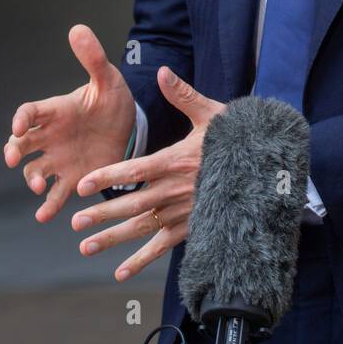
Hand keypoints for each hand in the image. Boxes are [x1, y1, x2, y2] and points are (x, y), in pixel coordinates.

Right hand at [3, 24, 135, 221]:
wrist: (129, 128)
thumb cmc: (112, 100)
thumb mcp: (107, 79)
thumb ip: (92, 58)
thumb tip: (78, 28)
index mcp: (55, 111)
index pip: (30, 113)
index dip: (21, 119)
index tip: (19, 127)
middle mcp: (50, 137)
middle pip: (23, 144)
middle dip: (14, 151)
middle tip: (14, 159)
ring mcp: (58, 159)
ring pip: (35, 170)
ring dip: (32, 179)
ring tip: (38, 187)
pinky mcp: (72, 178)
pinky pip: (56, 194)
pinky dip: (48, 205)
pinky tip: (45, 216)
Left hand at [71, 66, 225, 280]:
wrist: (267, 168)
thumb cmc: (238, 139)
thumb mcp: (212, 113)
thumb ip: (183, 95)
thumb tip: (164, 71)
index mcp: (177, 160)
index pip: (136, 169)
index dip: (108, 176)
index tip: (82, 185)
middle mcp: (177, 189)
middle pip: (134, 203)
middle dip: (103, 214)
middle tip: (75, 222)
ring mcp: (185, 211)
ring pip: (144, 227)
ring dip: (114, 238)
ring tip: (86, 246)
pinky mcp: (193, 227)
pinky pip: (164, 246)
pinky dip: (142, 260)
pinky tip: (120, 271)